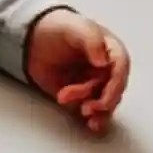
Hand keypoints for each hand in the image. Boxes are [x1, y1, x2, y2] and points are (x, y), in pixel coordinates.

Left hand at [25, 8, 129, 135]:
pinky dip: (92, 119)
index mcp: (111, 51)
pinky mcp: (80, 96)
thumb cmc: (58, 28)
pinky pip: (90, 110)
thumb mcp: (75, 27)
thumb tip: (103, 59)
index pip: (120, 68)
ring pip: (104, 102)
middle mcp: (106, 70)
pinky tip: (90, 125)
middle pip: (112, 89)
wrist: (32, 39)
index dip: (115, 83)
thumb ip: (91, 40)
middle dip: (103, 101)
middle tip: (88, 107)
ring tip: (84, 113)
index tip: (106, 95)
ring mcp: (94, 84)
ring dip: (98, 112)